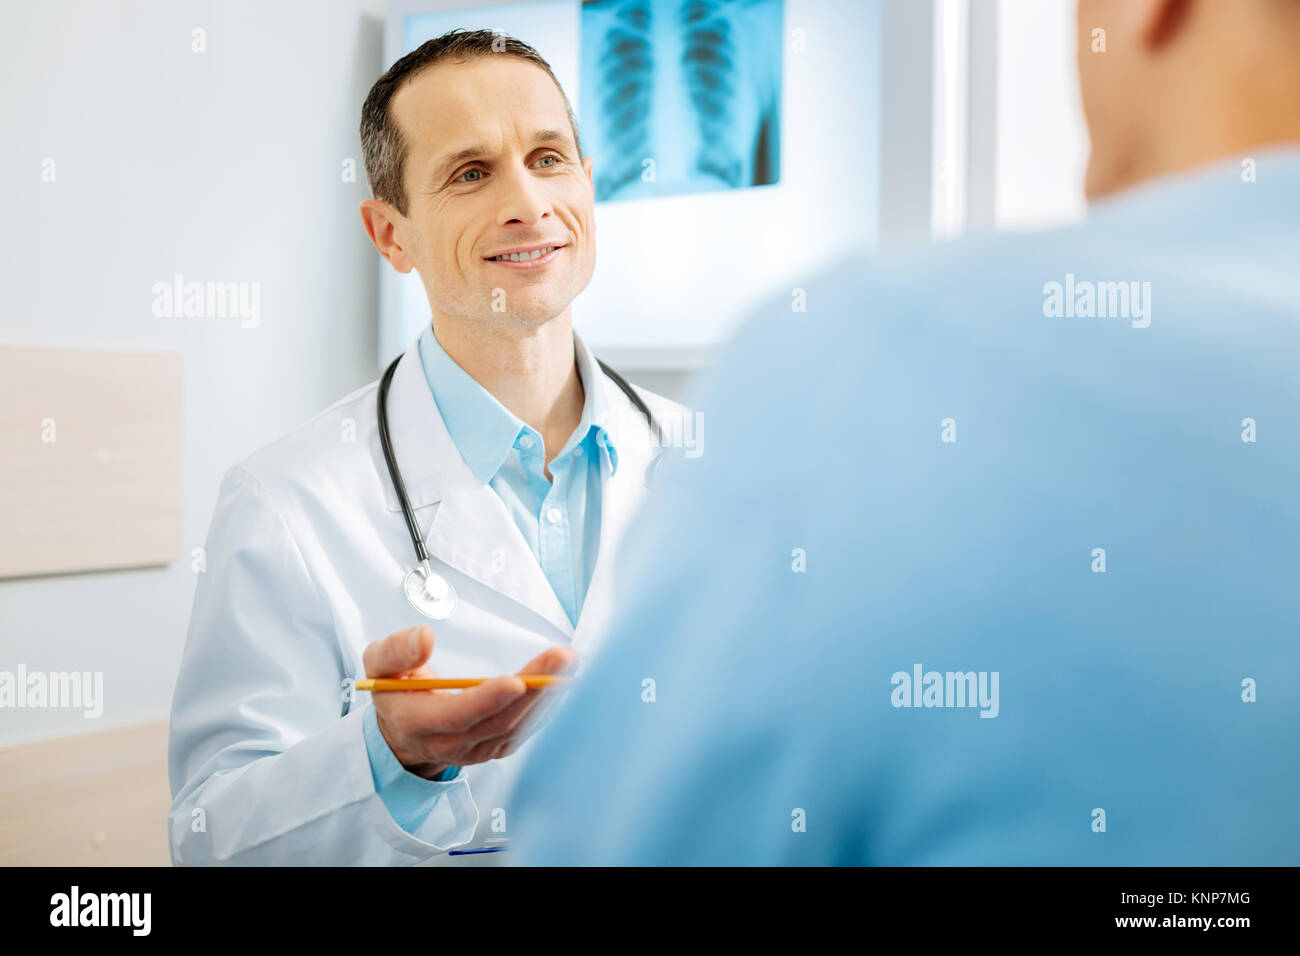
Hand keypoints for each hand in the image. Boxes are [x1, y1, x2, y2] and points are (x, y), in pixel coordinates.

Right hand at [363, 625, 577, 778]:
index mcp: (418, 723)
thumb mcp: (377, 665)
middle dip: (534, 688)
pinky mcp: (497, 747)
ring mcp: (478, 750)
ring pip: (518, 725)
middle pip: (498, 720)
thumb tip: (424, 637)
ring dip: (547, 695)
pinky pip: (526, 729)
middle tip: (561, 658)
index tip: (515, 681)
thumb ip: (397, 651)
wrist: (403, 733)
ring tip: (569, 662)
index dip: (487, 700)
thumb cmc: (395, 691)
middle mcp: (450, 743)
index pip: (458, 716)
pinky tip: (564, 681)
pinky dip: (547, 706)